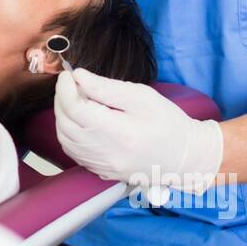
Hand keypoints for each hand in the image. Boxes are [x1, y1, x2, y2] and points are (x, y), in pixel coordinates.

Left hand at [54, 69, 223, 192]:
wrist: (185, 156)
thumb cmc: (168, 123)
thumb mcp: (142, 96)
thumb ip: (107, 87)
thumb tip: (78, 76)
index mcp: (120, 132)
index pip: (76, 108)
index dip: (65, 88)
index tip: (68, 74)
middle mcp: (107, 153)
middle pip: (66, 123)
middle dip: (61, 99)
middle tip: (70, 84)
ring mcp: (103, 166)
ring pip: (65, 139)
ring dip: (62, 116)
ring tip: (74, 99)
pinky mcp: (101, 171)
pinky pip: (73, 151)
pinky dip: (69, 133)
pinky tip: (79, 120)